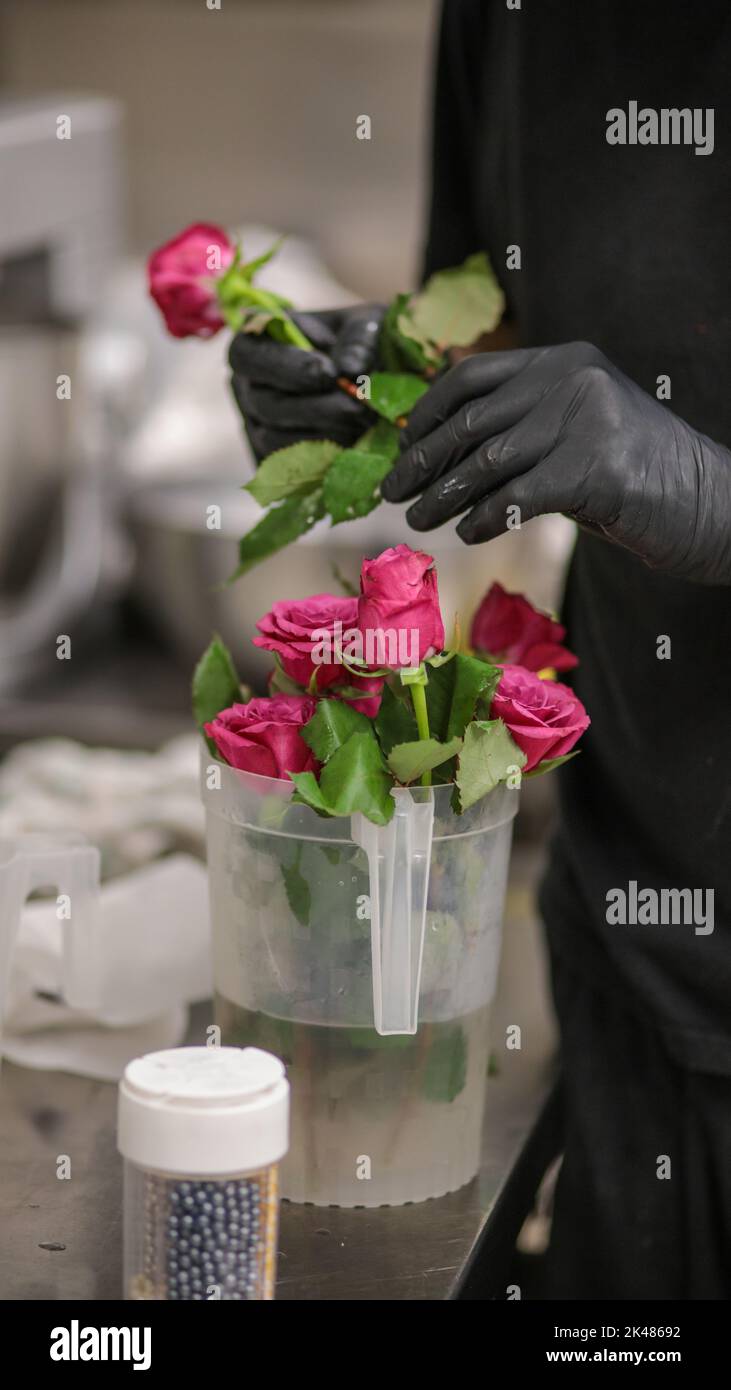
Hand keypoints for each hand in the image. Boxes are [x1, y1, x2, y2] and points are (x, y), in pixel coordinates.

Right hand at [229, 304, 383, 459]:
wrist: (374, 378)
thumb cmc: (359, 343)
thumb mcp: (365, 326)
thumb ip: (359, 339)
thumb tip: (350, 370)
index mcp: (257, 343)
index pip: (247, 355)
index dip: (285, 366)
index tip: (329, 372)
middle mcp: (250, 386)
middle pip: (264, 404)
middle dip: (315, 408)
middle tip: (357, 407)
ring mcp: (259, 425)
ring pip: (275, 439)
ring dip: (323, 434)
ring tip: (363, 424)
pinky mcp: (278, 457)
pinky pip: (290, 465)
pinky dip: (325, 456)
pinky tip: (356, 443)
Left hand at [382, 342, 730, 584]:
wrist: (712, 504)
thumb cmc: (637, 479)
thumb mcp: (576, 434)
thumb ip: (522, 429)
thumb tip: (440, 455)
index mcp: (564, 360)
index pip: (473, 375)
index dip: (427, 412)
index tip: (402, 446)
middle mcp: (573, 378)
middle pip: (471, 421)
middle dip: (423, 461)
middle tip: (393, 492)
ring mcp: (586, 419)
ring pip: (486, 463)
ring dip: (442, 497)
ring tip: (418, 521)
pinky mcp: (596, 467)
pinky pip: (515, 497)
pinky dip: (483, 518)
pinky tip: (468, 532)